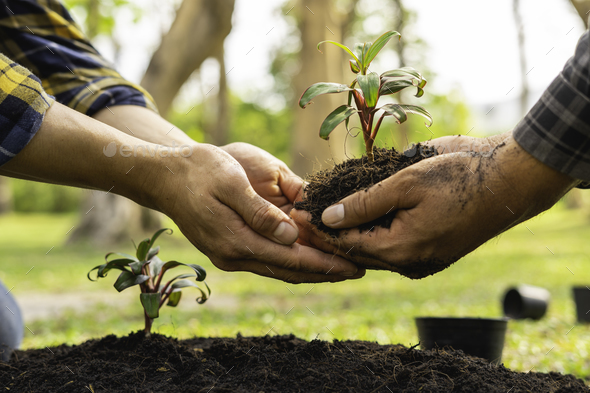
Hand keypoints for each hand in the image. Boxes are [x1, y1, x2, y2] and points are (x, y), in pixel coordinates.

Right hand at [156, 143, 362, 282]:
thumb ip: (260, 212)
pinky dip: (293, 259)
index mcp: (236, 241)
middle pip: (289, 271)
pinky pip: (269, 259)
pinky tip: (310, 254)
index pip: (291, 259)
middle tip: (359, 269)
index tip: (354, 266)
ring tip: (342, 265)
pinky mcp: (230, 247)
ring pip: (280, 268)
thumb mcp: (230, 182)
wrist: (165, 176)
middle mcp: (235, 256)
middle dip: (325, 271)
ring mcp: (231, 255)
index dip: (325, 264)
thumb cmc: (198, 171)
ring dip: (311, 268)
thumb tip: (291, 236)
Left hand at [292, 133, 576, 278]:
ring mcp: (422, 260)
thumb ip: (364, 202)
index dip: (319, 231)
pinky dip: (372, 233)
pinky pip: (392, 246)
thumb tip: (329, 217)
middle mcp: (410, 262)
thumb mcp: (405, 182)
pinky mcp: (431, 251)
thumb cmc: (458, 175)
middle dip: (328, 235)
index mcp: (402, 249)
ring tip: (320, 217)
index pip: (347, 245)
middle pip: (357, 252)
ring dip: (348, 235)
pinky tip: (355, 218)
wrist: (507, 181)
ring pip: (374, 251)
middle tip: (299, 219)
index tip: (296, 216)